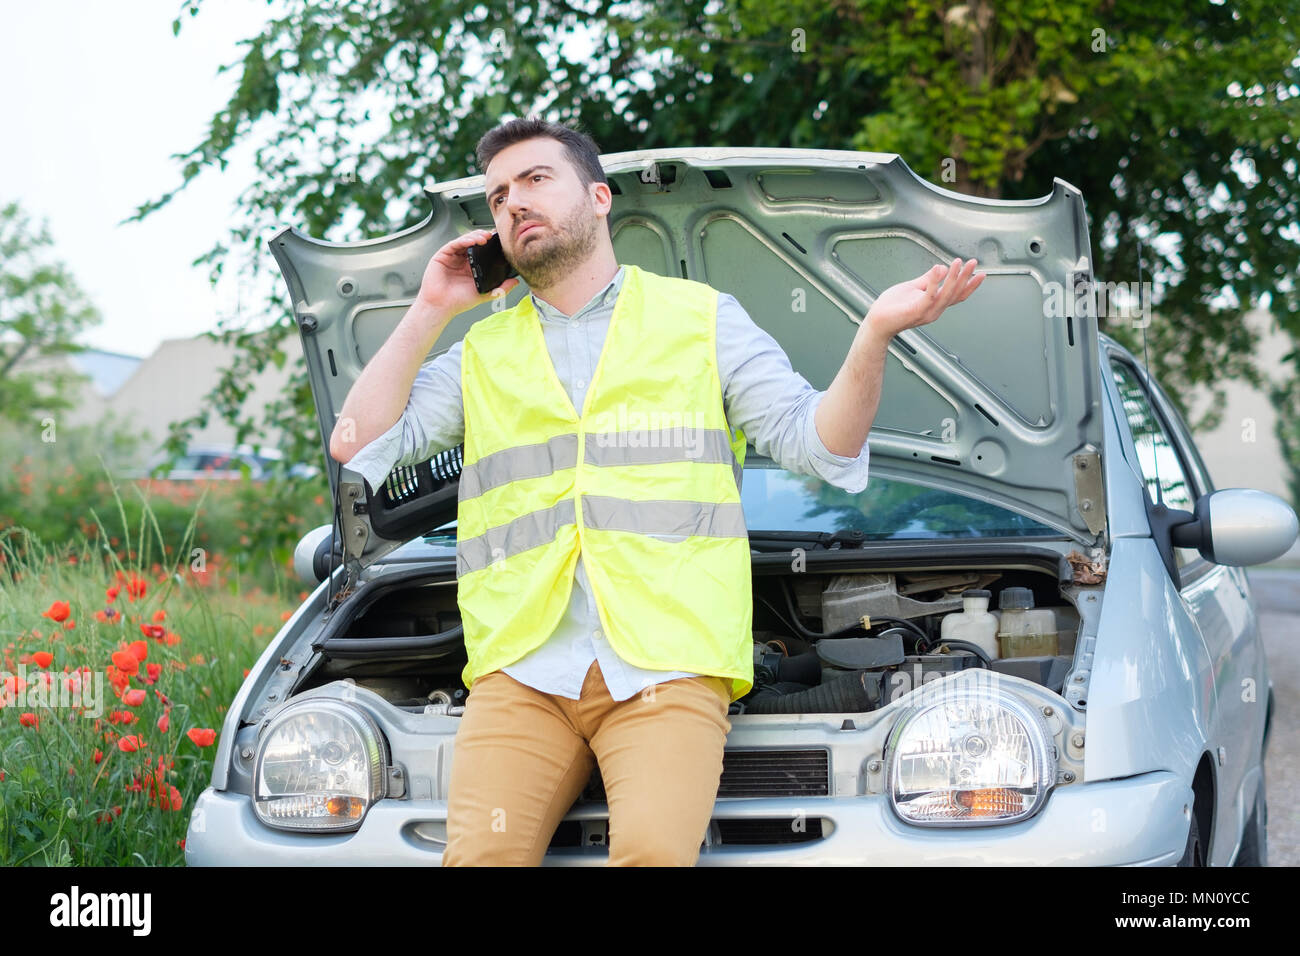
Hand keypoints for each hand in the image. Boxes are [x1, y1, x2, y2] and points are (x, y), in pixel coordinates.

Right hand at [416, 229, 521, 317]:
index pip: (483, 251)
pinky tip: (472, 241)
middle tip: (494, 236)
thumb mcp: (485, 294)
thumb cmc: (459, 301)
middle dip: (485, 238)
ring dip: (475, 236)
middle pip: (475, 243)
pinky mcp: (442, 255)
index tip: (501, 242)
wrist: (441, 306)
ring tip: (485, 238)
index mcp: (472, 267)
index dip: (491, 245)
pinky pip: (454, 244)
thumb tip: (516, 282)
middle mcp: (462, 260)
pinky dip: (464, 240)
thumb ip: (501, 289)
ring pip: (465, 240)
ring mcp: (452, 256)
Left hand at [862, 257, 984, 342]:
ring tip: (958, 262)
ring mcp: (926, 312)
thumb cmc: (891, 307)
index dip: (970, 286)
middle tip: (973, 262)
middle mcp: (934, 311)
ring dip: (954, 278)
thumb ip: (927, 280)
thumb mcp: (913, 288)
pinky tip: (939, 269)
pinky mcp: (916, 310)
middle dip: (966, 277)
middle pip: (955, 294)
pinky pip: (929, 295)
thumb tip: (941, 268)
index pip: (957, 295)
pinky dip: (935, 282)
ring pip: (946, 294)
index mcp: (935, 305)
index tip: (981, 274)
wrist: (876, 321)